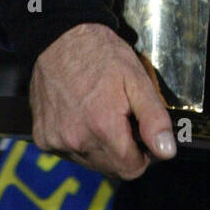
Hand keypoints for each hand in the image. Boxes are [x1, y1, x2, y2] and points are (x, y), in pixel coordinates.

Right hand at [30, 22, 176, 180]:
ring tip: (102, 114)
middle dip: (124, 152)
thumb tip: (167, 152)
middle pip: (111, 169)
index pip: (131, 170)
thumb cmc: (103, 55)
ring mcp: (56, 141)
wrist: (61, 39)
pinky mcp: (43, 138)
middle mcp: (77, 141)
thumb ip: (154, 118)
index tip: (145, 137)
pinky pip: (69, 153)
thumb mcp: (137, 79)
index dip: (144, 156)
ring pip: (90, 163)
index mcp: (103, 128)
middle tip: (125, 120)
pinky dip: (80, 142)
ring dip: (101, 148)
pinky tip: (83, 116)